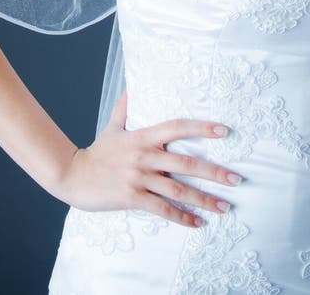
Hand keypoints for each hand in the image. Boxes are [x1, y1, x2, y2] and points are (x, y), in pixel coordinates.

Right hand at [58, 89, 242, 227]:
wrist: (72, 175)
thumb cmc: (97, 152)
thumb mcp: (113, 126)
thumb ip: (125, 107)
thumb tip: (132, 85)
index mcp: (143, 136)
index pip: (177, 127)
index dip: (201, 128)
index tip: (224, 131)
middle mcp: (145, 156)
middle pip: (186, 163)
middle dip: (214, 172)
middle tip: (237, 179)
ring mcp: (139, 178)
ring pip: (178, 190)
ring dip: (204, 200)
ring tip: (225, 207)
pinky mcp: (132, 198)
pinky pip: (162, 210)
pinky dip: (182, 218)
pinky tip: (198, 224)